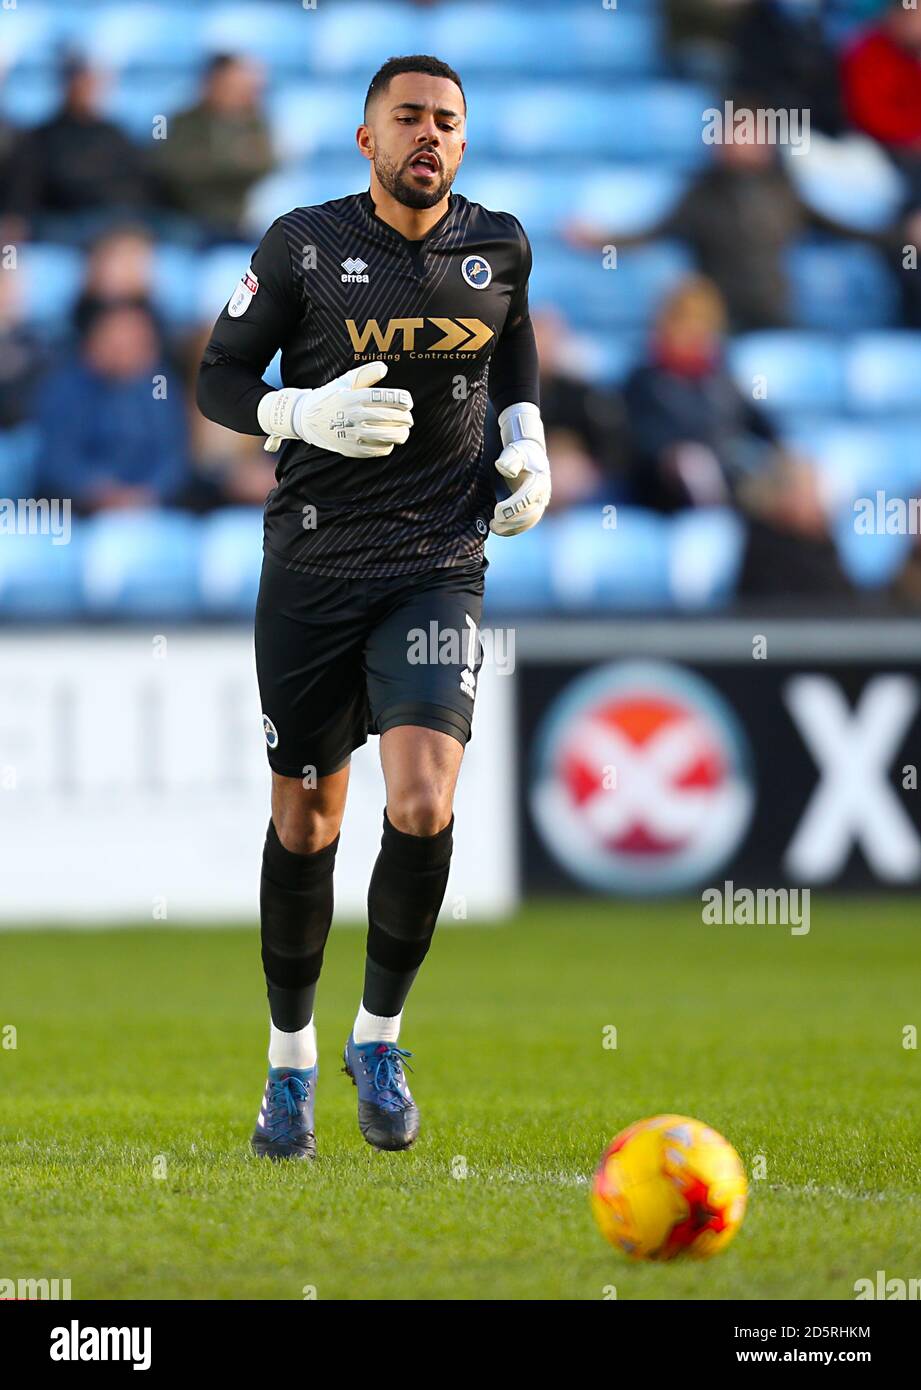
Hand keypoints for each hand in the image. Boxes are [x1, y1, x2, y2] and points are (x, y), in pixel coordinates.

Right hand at [259, 361, 413, 456]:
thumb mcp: (344, 382)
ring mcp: (353, 434)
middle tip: (409, 419)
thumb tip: (384, 368)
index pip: (387, 398)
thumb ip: (365, 374)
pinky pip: (379, 450)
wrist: (305, 419)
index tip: (408, 402)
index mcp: (354, 397)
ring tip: (404, 432)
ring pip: (388, 436)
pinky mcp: (352, 449)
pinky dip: (388, 446)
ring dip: (401, 434)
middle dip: (406, 418)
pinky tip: (388, 441)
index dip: (403, 400)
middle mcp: (354, 415)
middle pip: (391, 418)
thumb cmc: (330, 397)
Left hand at [490, 435, 551, 535]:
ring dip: (511, 528)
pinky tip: (499, 530)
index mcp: (538, 480)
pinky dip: (514, 529)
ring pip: (529, 521)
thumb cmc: (520, 454)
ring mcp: (540, 503)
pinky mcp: (535, 510)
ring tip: (493, 527)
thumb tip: (503, 468)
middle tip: (493, 523)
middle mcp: (543, 494)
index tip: (496, 511)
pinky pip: (527, 524)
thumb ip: (510, 459)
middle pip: (530, 514)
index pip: (528, 498)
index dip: (512, 507)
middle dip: (511, 521)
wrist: (531, 457)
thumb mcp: (515, 452)